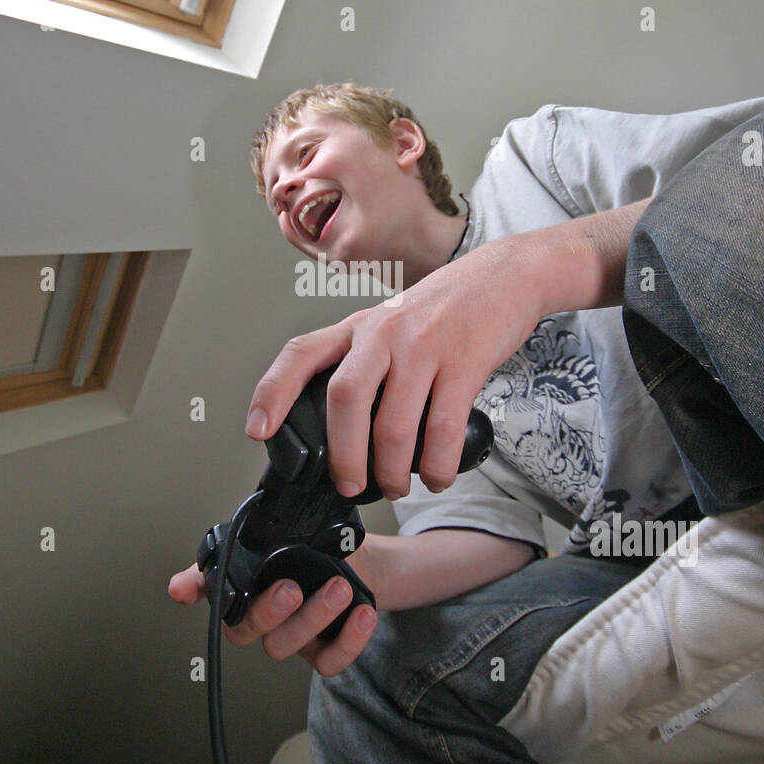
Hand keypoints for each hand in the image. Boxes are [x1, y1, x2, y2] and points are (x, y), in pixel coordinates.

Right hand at [167, 542, 378, 677]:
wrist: (362, 568)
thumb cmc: (322, 553)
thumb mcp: (295, 535)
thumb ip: (262, 536)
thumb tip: (222, 548)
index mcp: (251, 585)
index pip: (212, 590)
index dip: (193, 590)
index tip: (182, 589)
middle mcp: (265, 615)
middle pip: (246, 629)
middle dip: (267, 611)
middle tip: (291, 587)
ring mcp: (291, 637)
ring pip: (283, 646)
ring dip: (313, 618)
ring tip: (339, 588)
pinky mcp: (322, 652)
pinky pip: (327, 663)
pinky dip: (347, 641)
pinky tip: (361, 613)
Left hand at [245, 236, 542, 499]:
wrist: (505, 276)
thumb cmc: (445, 310)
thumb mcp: (391, 324)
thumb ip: (364, 363)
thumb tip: (344, 430)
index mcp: (359, 327)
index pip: (300, 354)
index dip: (272, 392)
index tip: (258, 430)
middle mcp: (385, 333)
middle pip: (345, 399)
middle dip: (343, 455)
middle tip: (350, 485)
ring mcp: (424, 347)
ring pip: (393, 425)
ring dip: (392, 471)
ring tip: (396, 486)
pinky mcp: (464, 363)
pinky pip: (443, 429)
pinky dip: (437, 465)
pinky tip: (436, 475)